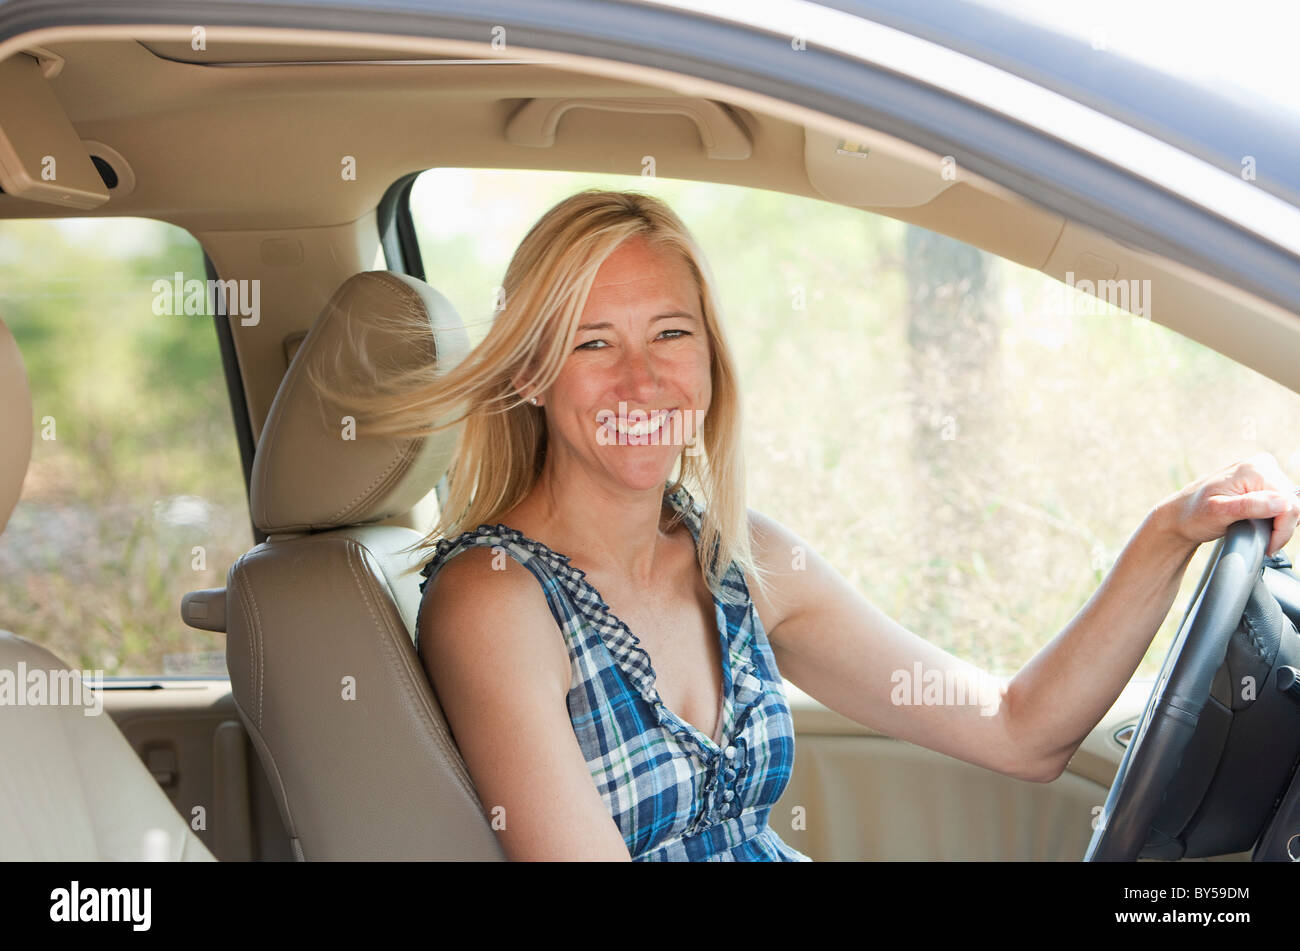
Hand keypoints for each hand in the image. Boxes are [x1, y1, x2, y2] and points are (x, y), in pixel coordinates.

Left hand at [1159, 452, 1299, 557]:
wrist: (1179, 515)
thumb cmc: (1193, 515)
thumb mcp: (1219, 513)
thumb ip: (1251, 506)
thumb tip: (1282, 503)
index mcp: (1254, 469)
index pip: (1289, 503)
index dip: (1283, 529)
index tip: (1269, 545)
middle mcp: (1261, 465)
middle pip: (1292, 503)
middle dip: (1281, 527)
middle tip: (1264, 543)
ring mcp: (1261, 471)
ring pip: (1289, 503)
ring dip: (1279, 523)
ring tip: (1259, 533)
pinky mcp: (1260, 480)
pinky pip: (1281, 502)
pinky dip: (1275, 517)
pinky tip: (1260, 525)